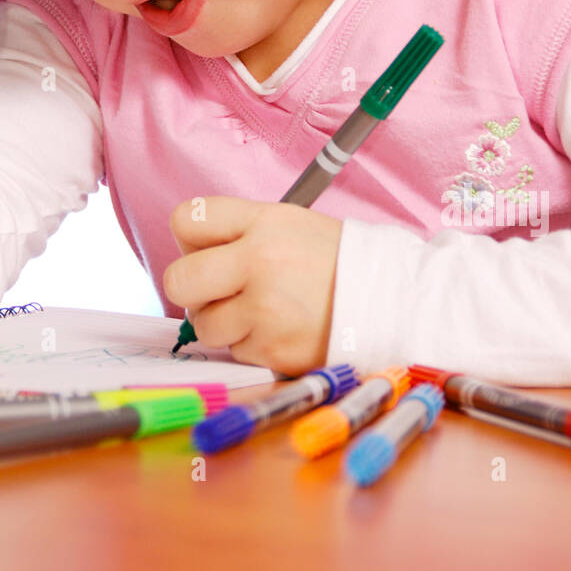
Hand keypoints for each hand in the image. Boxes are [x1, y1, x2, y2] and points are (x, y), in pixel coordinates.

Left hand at [163, 196, 342, 375]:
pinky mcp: (274, 351)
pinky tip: (282, 331)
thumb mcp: (289, 224)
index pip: (186, 219)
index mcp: (263, 222)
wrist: (391, 301)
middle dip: (191, 290)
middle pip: (178, 280)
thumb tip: (187, 256)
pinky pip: (237, 352)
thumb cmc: (334, 261)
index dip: (188, 239)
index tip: (206, 251)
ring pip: (205, 325)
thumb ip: (238, 232)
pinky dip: (253, 346)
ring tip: (261, 312)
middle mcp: (259, 262)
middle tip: (217, 292)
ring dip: (224, 323)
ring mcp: (265, 311)